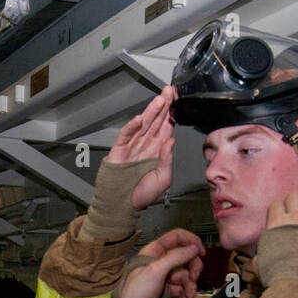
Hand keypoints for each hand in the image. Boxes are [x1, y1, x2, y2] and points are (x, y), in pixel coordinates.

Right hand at [108, 86, 175, 210]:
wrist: (122, 206)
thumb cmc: (142, 196)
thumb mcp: (162, 179)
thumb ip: (167, 160)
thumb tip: (172, 141)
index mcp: (158, 151)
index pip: (166, 128)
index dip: (172, 114)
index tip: (178, 101)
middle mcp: (146, 145)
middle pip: (156, 121)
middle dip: (163, 106)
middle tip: (169, 91)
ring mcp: (132, 146)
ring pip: (143, 124)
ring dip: (150, 112)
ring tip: (159, 99)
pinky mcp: (119, 150)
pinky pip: (126, 136)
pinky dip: (131, 127)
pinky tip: (139, 119)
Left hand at [119, 229, 204, 297]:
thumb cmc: (138, 290)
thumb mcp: (156, 270)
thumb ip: (176, 257)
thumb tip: (195, 248)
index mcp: (155, 250)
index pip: (177, 237)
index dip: (191, 241)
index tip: (201, 252)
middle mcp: (161, 260)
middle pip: (186, 257)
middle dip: (193, 268)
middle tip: (194, 278)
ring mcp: (165, 274)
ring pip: (186, 273)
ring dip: (191, 285)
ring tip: (189, 296)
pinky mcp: (168, 287)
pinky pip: (182, 286)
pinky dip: (186, 292)